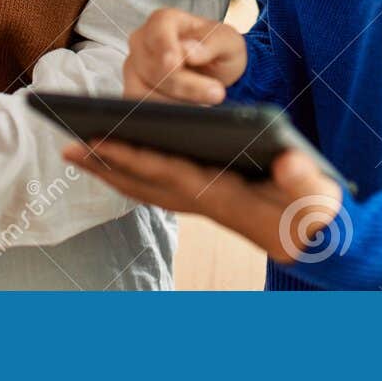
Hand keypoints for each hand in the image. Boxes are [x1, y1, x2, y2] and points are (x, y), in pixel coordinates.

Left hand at [64, 140, 341, 263]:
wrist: (316, 239)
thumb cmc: (313, 211)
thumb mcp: (314, 193)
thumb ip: (303, 179)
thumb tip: (290, 161)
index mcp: (221, 195)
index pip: (168, 172)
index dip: (132, 157)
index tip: (98, 142)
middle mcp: (202, 202)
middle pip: (143, 182)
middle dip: (105, 165)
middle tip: (66, 147)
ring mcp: (199, 203)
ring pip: (144, 186)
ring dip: (110, 170)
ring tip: (78, 151)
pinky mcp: (203, 199)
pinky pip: (156, 186)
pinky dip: (130, 174)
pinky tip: (115, 162)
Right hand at [123, 7, 246, 103]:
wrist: (213, 72)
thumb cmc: (217, 49)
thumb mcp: (228, 41)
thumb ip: (212, 42)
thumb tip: (189, 51)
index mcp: (164, 21)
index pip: (158, 31)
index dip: (165, 48)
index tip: (175, 62)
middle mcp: (143, 41)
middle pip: (153, 67)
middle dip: (185, 85)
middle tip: (215, 92)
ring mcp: (134, 67)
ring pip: (142, 90)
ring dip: (175, 102)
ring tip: (204, 103)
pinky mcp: (133, 90)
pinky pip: (140, 107)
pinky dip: (165, 113)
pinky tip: (187, 111)